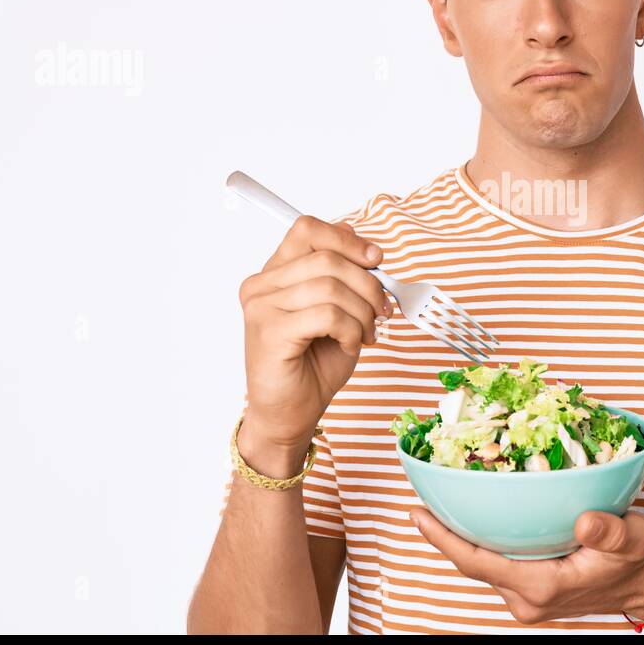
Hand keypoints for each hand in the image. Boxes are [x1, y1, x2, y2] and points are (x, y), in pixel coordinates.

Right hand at [238, 215, 390, 449]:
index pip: (308, 230)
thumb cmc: (313, 365)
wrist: (290, 414)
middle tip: (382, 312)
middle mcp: (261, 286)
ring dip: (363, 312)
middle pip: (326, 258)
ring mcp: (262, 308)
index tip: (376, 260)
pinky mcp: (270, 332)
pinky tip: (349, 345)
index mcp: (274, 274)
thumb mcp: (338, 312)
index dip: (348, 240)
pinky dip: (351, 330)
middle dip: (368, 285)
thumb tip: (361, 242)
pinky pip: (328, 315)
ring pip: (331, 287)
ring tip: (366, 335)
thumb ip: (343, 277)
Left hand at [409, 507, 643, 625]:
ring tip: (439, 501)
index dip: (445, 539)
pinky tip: (473, 516)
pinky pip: (494, 564)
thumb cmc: (637, 560)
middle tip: (421, 498)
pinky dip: (480, 541)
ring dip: (460, 537)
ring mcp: (526, 597)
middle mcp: (527, 598)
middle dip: (444, 533)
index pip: (480, 563)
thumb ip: (609, 532)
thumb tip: (584, 522)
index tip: (418, 513)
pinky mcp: (528, 590)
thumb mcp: (632, 538)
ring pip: (481, 565)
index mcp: (543, 586)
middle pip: (472, 564)